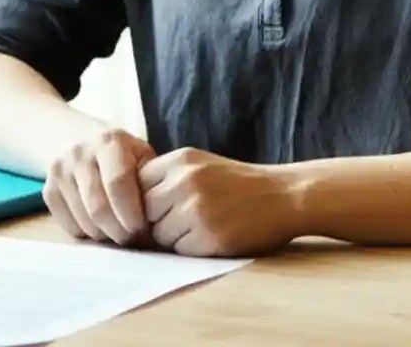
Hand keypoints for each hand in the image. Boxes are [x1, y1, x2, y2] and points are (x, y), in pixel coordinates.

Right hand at [43, 128, 155, 245]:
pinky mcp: (48, 188)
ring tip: (119, 232)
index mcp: (109, 141)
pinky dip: (87, 234)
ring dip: (104, 235)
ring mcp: (60, 170)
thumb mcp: (142, 156)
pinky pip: (68, 225)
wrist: (81, 139)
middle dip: (118, 230)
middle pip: (98, 206)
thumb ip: (151, 181)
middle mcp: (79, 152)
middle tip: (132, 239)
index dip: (131, 212)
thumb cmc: (123, 155)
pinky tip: (100, 227)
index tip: (142, 229)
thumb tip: (158, 219)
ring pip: (83, 220)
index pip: (118, 182)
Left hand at [139, 147, 297, 256]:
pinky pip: (179, 250)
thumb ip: (166, 177)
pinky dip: (190, 250)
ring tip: (199, 229)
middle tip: (178, 224)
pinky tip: (211, 238)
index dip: (140, 202)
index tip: (155, 210)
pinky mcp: (209, 235)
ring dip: (172, 239)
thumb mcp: (200, 165)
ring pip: (158, 234)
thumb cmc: (238, 185)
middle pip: (142, 212)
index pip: (135, 184)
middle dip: (153, 223)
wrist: (284, 196)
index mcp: (180, 160)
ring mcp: (196, 208)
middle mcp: (184, 181)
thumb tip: (126, 207)